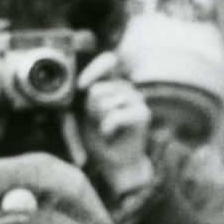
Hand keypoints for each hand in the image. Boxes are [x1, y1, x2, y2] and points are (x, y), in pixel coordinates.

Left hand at [78, 57, 156, 197]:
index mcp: (112, 83)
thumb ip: (80, 95)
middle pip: (98, 89)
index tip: (81, 87)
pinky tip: (109, 133)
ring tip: (104, 128)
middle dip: (90, 108)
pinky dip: (107, 128)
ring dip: (98, 120)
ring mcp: (137, 100)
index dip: (95, 69)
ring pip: (105, 103)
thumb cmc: (97, 136)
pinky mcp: (143, 114)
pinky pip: (115, 116)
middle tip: (96, 121)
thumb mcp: (81, 112)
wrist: (115, 162)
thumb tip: (84, 85)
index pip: (108, 61)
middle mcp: (126, 89)